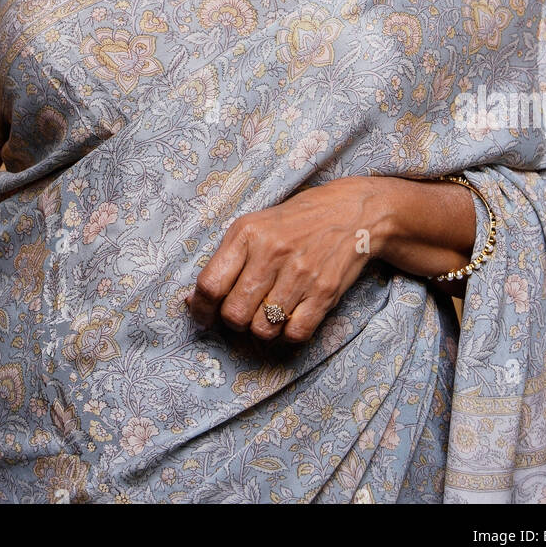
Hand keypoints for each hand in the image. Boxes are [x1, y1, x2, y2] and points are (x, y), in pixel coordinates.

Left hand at [185, 178, 393, 343]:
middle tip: (244, 311)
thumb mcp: (255, 226)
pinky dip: (289, 334)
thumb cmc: (295, 222)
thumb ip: (226, 261)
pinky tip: (290, 318)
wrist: (352, 212)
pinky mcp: (325, 292)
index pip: (210, 284)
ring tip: (268, 313)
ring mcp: (300, 273)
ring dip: (262, 329)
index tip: (203, 316)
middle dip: (234, 321)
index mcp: (247, 233)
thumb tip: (193, 302)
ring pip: (263, 329)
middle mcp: (271, 252)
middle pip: (234, 314)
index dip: (201, 309)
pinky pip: (295, 333)